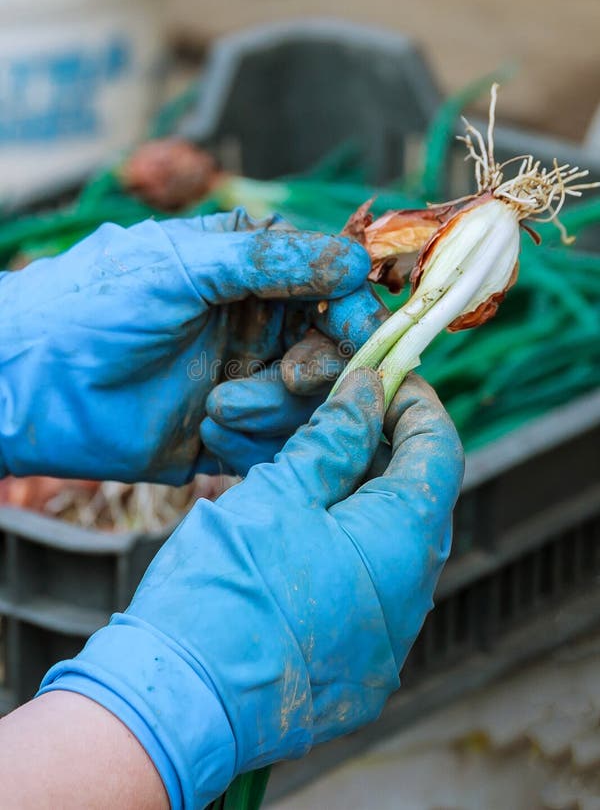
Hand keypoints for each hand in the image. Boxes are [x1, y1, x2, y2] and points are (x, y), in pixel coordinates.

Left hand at [0, 208, 384, 482]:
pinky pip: (276, 442)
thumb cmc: (95, 309)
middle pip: (331, 348)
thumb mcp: (183, 268)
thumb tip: (355, 261)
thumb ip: (269, 261)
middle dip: (319, 365)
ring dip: (275, 407)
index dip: (353, 310)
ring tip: (219, 406)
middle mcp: (254, 324)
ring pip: (309, 401)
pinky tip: (211, 430)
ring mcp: (243, 379)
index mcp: (248, 273)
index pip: (330, 286)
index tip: (360, 334)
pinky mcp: (228, 431)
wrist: (28, 387)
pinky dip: (255, 440)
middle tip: (290, 376)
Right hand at [39, 371, 463, 807]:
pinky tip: (278, 524)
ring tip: (275, 468)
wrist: (176, 704)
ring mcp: (384, 638)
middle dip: (363, 446)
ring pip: (375, 538)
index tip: (381, 378)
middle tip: (314, 419)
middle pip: (405, 493)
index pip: (439, 449)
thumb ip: (334, 439)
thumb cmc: (225, 589)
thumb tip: (368, 395)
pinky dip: (328, 544)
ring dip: (336, 495)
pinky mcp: (353, 666)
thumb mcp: (278, 494)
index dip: (413, 403)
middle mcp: (411, 594)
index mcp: (403, 540)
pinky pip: (356, 585)